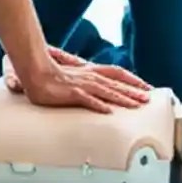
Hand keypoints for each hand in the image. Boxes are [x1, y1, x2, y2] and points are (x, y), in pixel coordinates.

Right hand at [6, 48, 153, 113]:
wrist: (33, 70)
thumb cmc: (49, 75)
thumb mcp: (72, 77)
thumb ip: (84, 82)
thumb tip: (97, 91)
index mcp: (90, 71)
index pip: (116, 72)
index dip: (132, 79)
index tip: (145, 87)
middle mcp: (89, 76)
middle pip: (116, 83)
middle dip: (134, 91)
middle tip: (148, 99)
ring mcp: (81, 84)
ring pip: (107, 91)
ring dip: (123, 98)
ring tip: (136, 106)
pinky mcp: (71, 93)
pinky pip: (87, 99)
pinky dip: (99, 105)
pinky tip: (109, 112)